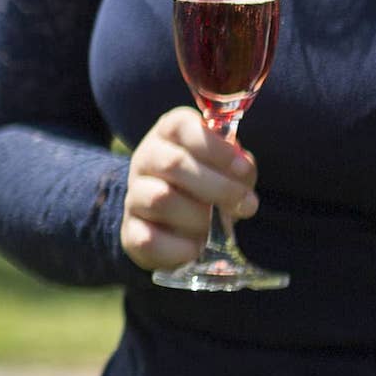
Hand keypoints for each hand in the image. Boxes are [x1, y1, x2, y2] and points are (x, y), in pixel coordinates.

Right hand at [121, 107, 255, 272]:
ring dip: (198, 217)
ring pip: (161, 199)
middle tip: (246, 204)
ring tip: (213, 228)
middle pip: (174, 164)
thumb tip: (242, 173)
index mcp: (170, 133)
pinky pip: (148, 239)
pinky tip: (195, 248)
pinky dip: (179, 248)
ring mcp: (134, 194)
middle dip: (218, 187)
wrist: (172, 221)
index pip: (182, 127)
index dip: (216, 148)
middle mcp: (146, 158)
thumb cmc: (207, 185)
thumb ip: (238, 167)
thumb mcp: (227, 169)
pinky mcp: (130, 230)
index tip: (242, 169)